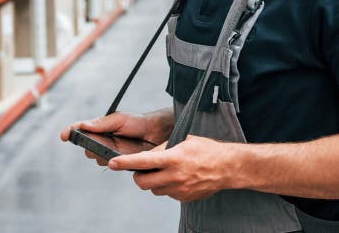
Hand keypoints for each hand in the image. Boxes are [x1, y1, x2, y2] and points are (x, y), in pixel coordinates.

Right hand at [60, 110, 171, 166]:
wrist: (157, 132)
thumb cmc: (137, 122)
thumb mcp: (119, 119)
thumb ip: (101, 123)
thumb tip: (83, 125)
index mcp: (99, 128)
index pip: (80, 130)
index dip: (70, 132)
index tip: (64, 135)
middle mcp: (102, 141)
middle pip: (86, 147)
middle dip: (88, 146)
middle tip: (95, 143)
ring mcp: (110, 153)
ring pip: (97, 158)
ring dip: (100, 154)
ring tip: (112, 148)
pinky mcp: (120, 162)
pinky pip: (111, 165)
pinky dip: (112, 161)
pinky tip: (119, 156)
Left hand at [108, 135, 231, 201]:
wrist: (227, 167)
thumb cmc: (206, 149)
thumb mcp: (184, 140)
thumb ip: (164, 148)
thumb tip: (146, 156)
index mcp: (173, 158)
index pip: (143, 162)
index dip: (125, 163)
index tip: (111, 163)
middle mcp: (174, 176)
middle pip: (142, 182)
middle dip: (137, 175)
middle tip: (142, 168)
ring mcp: (179, 189)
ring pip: (153, 189)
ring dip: (152, 181)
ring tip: (164, 170)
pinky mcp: (184, 198)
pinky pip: (166, 194)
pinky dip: (165, 186)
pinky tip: (177, 177)